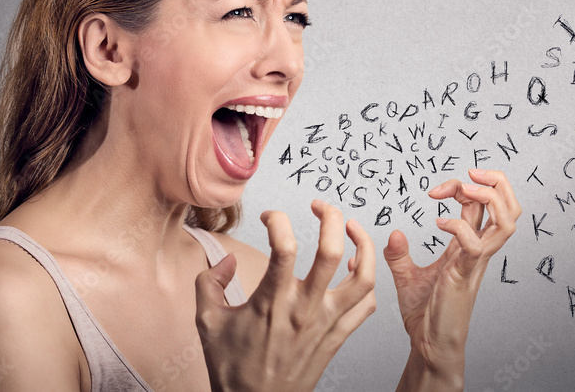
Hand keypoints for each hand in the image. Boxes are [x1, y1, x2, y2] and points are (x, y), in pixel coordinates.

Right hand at [195, 200, 375, 391]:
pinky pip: (366, 305)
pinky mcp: (338, 336)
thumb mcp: (207, 322)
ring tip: (351, 227)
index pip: (285, 247)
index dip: (278, 221)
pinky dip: (367, 280)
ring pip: (363, 277)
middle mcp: (305, 309)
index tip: (270, 217)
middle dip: (331, 217)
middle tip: (321, 206)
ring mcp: (326, 323)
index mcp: (272, 302)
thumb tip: (225, 261)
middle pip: (331, 252)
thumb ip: (209, 283)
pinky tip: (355, 267)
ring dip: (363, 245)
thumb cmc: (233, 368)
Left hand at [384, 169, 520, 390]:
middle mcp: (479, 251)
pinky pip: (475, 244)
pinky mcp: (465, 275)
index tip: (435, 190)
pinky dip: (459, 226)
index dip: (466, 186)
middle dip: (495, 181)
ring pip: (507, 222)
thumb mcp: (407, 277)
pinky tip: (438, 224)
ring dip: (488, 197)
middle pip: (509, 207)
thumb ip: (400, 254)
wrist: (427, 344)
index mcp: (470, 246)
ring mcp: (476, 262)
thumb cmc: (425, 314)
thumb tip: (394, 233)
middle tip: (469, 173)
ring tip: (463, 189)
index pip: (485, 205)